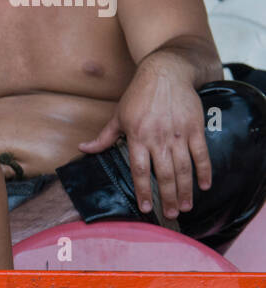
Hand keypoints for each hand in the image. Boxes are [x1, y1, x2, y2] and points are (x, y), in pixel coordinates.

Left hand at [78, 59, 210, 218]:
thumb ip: (103, 137)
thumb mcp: (118, 115)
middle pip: (163, 174)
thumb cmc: (139, 95)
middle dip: (167, 197)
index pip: (139, 170)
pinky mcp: (195, 128)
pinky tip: (204, 186)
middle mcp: (159, 138)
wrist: (166, 72)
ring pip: (183, 168)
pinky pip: (201, 154)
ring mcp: (179, 134)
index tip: (146, 208)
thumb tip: (82, 149)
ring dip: (185, 190)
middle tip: (171, 214)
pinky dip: (204, 171)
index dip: (143, 191)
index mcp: (137, 137)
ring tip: (185, 207)